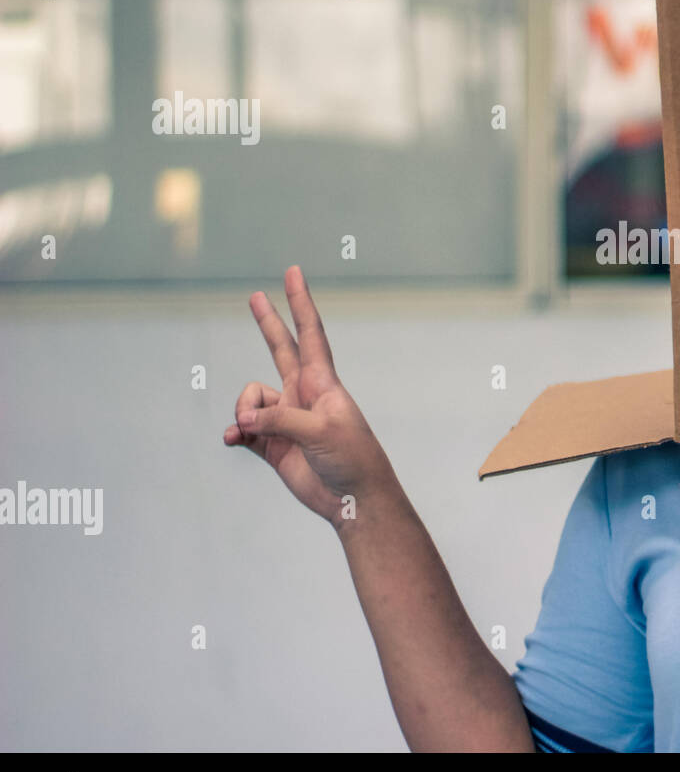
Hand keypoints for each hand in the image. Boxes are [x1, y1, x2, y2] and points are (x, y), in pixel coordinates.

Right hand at [223, 265, 396, 528]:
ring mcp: (286, 419)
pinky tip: (233, 438)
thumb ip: (279, 420)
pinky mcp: (272, 445)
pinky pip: (243, 429)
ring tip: (250, 429)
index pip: (310, 333)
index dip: (300, 303)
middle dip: (268, 323)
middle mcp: (302, 394)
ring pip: (250, 399)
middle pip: (280, 349)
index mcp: (322, 383)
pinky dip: (235, 431)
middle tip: (254, 295)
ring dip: (243, 410)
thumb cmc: (351, 458)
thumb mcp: (320, 431)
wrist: (353, 499)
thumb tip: (240, 422)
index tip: (293, 272)